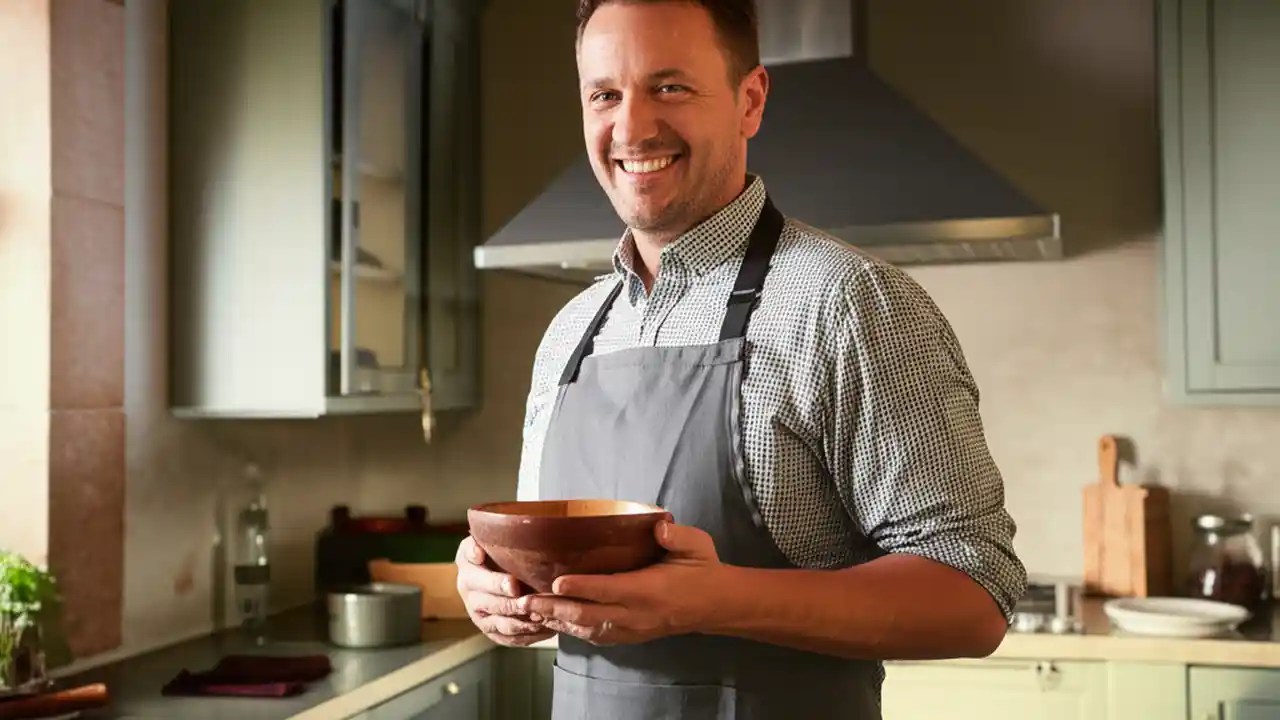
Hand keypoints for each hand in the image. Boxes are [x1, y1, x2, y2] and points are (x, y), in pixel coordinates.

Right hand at [455, 536, 553, 646]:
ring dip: (523, 624)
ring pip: (502, 626)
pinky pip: (509, 639)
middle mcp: (471, 597)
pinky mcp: (493, 631)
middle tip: (533, 605)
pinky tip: (546, 630)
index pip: (480, 581)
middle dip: (514, 606)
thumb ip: (477, 544)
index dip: (497, 584)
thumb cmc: (492, 550)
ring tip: (542, 619)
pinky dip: (528, 637)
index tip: (514, 585)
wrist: (491, 568)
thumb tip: (477, 552)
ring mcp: (481, 617)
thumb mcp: (481, 540)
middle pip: (493, 606)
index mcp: (467, 572)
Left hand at [520, 520, 722, 645]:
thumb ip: (678, 536)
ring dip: (557, 621)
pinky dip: (572, 630)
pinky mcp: (630, 635)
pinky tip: (555, 622)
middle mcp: (637, 614)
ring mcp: (632, 629)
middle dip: (554, 609)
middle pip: (588, 615)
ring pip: (587, 629)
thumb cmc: (702, 571)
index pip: (609, 589)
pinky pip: (596, 636)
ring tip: (530, 612)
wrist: (716, 606)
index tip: (556, 582)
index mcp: (650, 591)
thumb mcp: (697, 546)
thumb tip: (659, 526)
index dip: (581, 587)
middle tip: (525, 600)